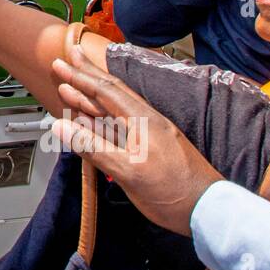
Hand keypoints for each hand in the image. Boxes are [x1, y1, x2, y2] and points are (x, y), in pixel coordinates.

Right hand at [49, 47, 221, 237]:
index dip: (81, 76)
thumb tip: (61, 127)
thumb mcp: (128, 171)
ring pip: (115, 107)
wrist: (208, 209)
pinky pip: (121, 123)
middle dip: (86, 75)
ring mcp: (150, 132)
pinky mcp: (152, 145)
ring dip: (91, 96)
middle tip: (67, 59)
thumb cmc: (172, 193)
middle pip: (111, 91)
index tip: (61, 64)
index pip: (105, 91)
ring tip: (71, 87)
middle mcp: (147, 120)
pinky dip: (102, 117)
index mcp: (143, 120)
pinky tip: (92, 120)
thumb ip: (93, 147)